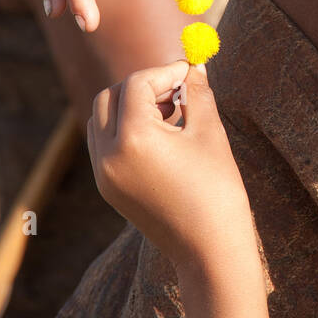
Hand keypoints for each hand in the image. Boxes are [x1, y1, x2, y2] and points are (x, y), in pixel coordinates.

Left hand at [88, 60, 253, 269]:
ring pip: (101, 120)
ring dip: (129, 106)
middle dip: (142, 86)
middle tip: (177, 89)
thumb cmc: (217, 191)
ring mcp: (104, 174)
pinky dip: (125, 130)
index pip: (137, 84)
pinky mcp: (108, 188)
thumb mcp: (209, 134)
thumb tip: (194, 66)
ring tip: (171, 115)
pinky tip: (162, 138)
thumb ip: (197, 93)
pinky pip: (105, 145)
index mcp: (133, 139)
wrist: (209, 251)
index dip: (165, 72)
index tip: (189, 72)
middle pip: (109, 97)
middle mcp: (109, 155)